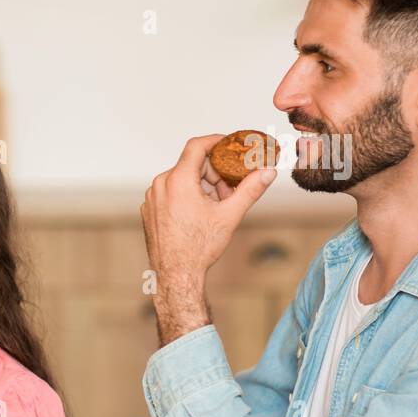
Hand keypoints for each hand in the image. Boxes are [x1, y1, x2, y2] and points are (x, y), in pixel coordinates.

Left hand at [141, 135, 276, 344]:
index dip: (216, 141)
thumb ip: (250, 189)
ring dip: (201, 186)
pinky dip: (186, 196)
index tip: (230, 144)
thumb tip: (268, 172)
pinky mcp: (149, 210)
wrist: (175, 275)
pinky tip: (199, 213)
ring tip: (216, 205)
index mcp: (177, 181)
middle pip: (191, 165)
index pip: (197, 146)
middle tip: (230, 187)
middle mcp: (160, 185)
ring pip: (180, 180)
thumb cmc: (198, 248)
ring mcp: (151, 198)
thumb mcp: (230, 215)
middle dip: (213, 172)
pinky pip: (169, 193)